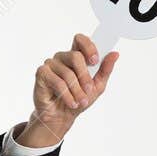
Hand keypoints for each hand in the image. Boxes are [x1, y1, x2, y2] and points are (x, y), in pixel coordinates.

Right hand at [20, 33, 118, 147]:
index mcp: (76, 57)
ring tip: (80, 101)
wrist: (63, 115)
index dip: (88, 47)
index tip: (95, 61)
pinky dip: (67, 95)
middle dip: (85, 76)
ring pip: (68, 73)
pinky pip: (57, 82)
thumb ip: (105, 69)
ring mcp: (50, 64)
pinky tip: (71, 102)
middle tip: (89, 90)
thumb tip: (115, 54)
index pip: (80, 40)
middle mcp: (62, 57)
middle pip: (76, 56)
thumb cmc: (79, 98)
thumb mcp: (97, 85)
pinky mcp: (41, 73)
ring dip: (77, 90)